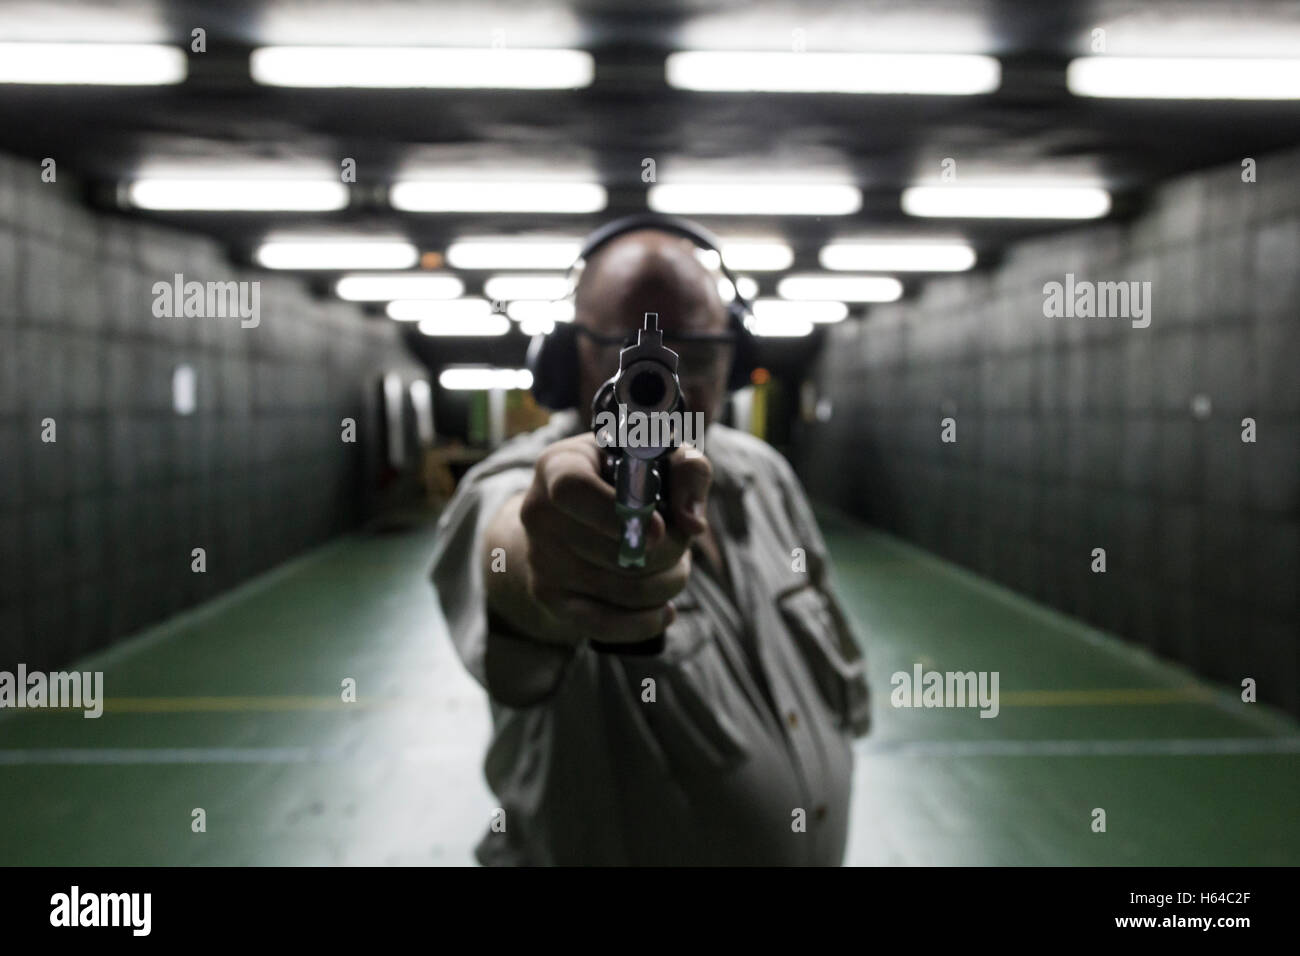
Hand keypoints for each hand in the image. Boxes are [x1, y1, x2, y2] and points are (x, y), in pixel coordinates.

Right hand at [512, 434, 712, 646]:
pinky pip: (604, 624)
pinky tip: (665, 611)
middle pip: (615, 549)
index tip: (659, 529)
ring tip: (675, 567)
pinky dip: (645, 622)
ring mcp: (540, 558)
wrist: (567, 520)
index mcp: (560, 465)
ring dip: (666, 583)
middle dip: (668, 552)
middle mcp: (539, 511)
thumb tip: (693, 525)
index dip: (620, 513)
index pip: (573, 489)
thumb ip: (688, 471)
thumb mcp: (660, 459)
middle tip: (680, 542)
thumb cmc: (624, 481)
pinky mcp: (549, 597)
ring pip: (621, 589)